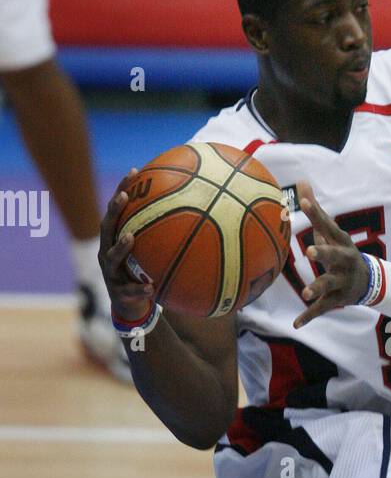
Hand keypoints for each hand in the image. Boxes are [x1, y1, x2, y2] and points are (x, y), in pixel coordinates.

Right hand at [98, 170, 155, 323]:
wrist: (131, 307)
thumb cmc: (143, 273)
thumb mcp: (152, 253)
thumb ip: (164, 235)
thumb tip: (198, 212)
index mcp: (115, 241)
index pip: (117, 211)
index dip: (122, 190)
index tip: (134, 171)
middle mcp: (108, 253)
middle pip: (106, 228)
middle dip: (114, 211)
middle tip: (123, 197)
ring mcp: (110, 273)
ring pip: (112, 258)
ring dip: (121, 247)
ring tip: (130, 237)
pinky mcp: (118, 294)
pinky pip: (129, 290)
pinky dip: (139, 289)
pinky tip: (151, 288)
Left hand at [293, 182, 369, 328]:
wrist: (370, 281)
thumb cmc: (342, 251)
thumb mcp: (332, 231)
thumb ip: (316, 208)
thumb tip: (301, 180)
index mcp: (341, 243)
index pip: (328, 226)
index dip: (317, 215)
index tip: (305, 202)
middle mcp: (344, 261)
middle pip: (334, 256)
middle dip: (324, 253)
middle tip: (310, 251)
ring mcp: (342, 281)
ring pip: (329, 285)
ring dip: (318, 288)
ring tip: (305, 293)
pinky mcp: (338, 299)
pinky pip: (322, 308)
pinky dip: (309, 316)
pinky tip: (296, 324)